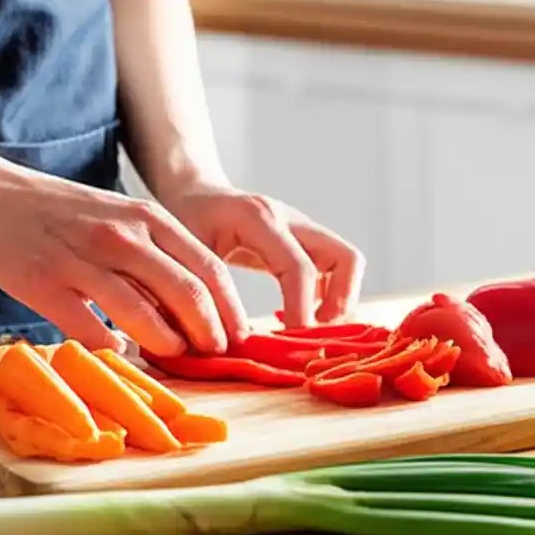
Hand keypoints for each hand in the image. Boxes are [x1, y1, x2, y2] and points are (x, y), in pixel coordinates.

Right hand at [0, 162, 248, 356]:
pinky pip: (89, 330)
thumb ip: (159, 254)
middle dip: (208, 334)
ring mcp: (83, 261)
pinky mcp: (44, 285)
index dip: (230, 310)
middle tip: (213, 356)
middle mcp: (122, 237)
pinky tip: (119, 353)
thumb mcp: (123, 217)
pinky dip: (112, 349)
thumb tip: (199, 309)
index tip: (237, 338)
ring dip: (166, 345)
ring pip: (143, 315)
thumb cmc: (68, 215)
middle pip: (186, 294)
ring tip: (172, 358)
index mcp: (148, 218)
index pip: (209, 269)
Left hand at [158, 182, 365, 327]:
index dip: (302, 310)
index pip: (299, 268)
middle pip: (346, 258)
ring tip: (308, 328)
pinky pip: (335, 269)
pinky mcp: (306, 241)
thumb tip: (225, 341)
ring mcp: (303, 228)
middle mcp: (291, 219)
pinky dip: (329, 296)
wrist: (195, 193)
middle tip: (312, 333)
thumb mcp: (185, 252)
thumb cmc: (186, 220)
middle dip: (340, 303)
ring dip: (340, 300)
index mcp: (260, 219)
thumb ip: (205, 290)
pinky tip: (298, 315)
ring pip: (348, 263)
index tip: (290, 339)